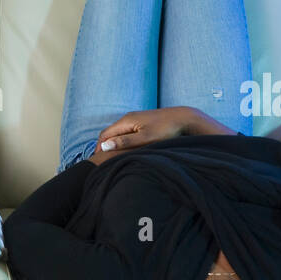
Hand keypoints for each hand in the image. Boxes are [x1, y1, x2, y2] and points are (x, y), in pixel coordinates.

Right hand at [90, 107, 209, 162]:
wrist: (184, 118)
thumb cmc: (166, 129)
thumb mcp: (145, 138)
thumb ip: (125, 142)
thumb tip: (105, 146)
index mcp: (126, 121)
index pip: (105, 134)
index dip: (98, 148)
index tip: (96, 161)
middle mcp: (128, 117)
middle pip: (109, 133)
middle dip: (103, 146)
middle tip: (100, 161)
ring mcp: (135, 118)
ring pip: (117, 132)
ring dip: (112, 143)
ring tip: (110, 157)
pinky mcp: (142, 122)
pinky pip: (125, 131)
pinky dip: (120, 141)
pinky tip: (124, 149)